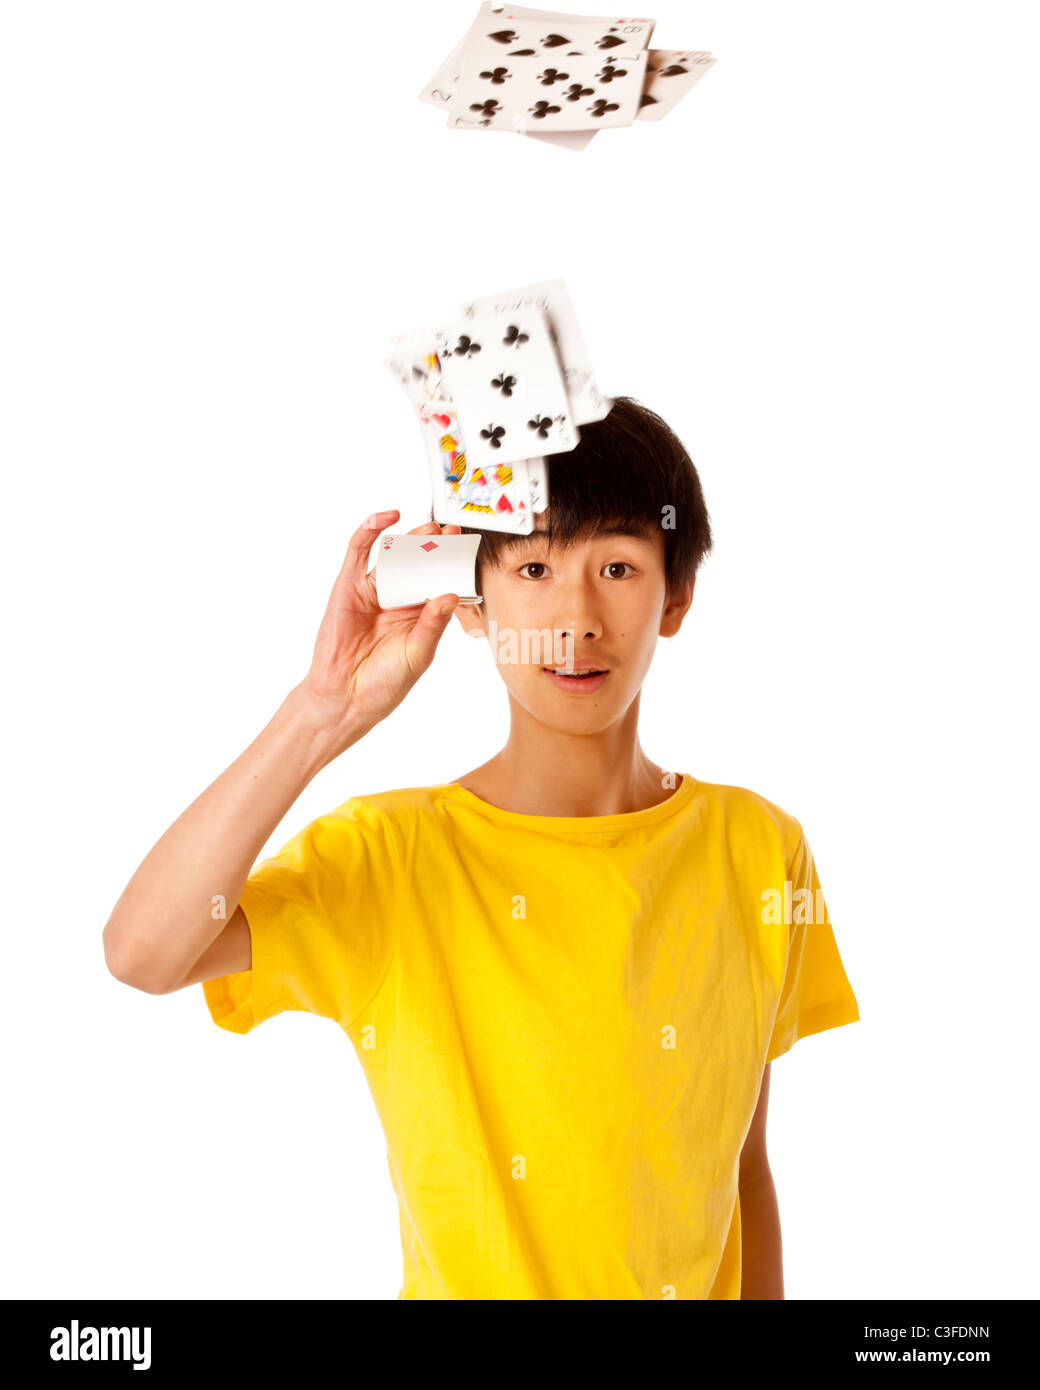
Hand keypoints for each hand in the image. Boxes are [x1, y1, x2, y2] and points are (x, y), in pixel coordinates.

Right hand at [294, 510, 462, 737]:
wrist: (346, 698)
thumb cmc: (384, 683)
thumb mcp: (418, 654)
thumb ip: (433, 625)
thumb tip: (450, 596)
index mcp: (419, 615)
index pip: (439, 580)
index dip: (454, 564)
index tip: (470, 549)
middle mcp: (398, 599)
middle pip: (420, 563)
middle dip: (438, 546)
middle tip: (454, 531)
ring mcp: (373, 591)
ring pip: (394, 554)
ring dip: (412, 537)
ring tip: (431, 528)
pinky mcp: (348, 586)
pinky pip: (358, 552)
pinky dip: (370, 529)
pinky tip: (387, 518)